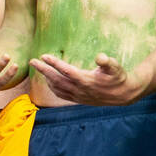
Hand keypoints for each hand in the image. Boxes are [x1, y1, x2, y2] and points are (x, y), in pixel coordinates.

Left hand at [31, 53, 146, 105]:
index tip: (43, 56)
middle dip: (43, 70)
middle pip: (56, 80)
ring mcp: (78, 96)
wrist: (123, 95)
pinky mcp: (79, 100)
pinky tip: (50, 82)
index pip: (66, 71)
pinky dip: (53, 88)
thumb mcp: (116, 67)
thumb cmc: (119, 78)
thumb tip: (100, 57)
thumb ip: (108, 62)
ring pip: (57, 88)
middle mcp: (80, 90)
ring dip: (46, 79)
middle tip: (32, 61)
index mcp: (86, 80)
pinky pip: (61, 95)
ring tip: (39, 69)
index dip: (54, 63)